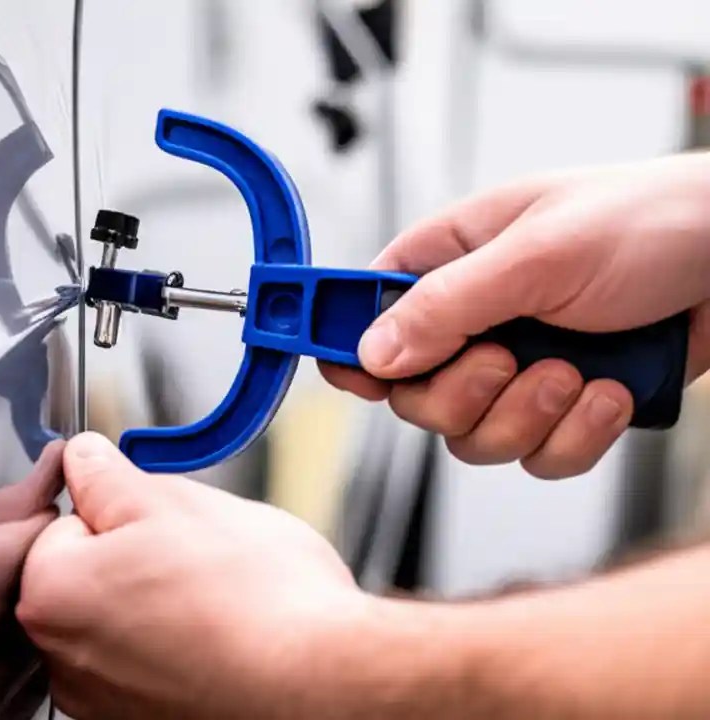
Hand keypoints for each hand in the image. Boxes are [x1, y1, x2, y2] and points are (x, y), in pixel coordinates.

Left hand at [17, 433, 370, 719]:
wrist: (327, 684)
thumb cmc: (261, 603)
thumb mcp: (177, 502)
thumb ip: (110, 476)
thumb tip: (85, 459)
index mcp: (53, 594)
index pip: (65, 522)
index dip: (118, 508)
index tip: (156, 517)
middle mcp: (65, 660)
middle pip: (88, 577)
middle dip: (134, 557)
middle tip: (196, 557)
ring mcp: (102, 702)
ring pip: (122, 623)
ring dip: (157, 606)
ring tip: (216, 602)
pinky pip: (149, 668)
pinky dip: (178, 652)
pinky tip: (220, 642)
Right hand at [322, 153, 709, 477]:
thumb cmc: (651, 221)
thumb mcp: (537, 255)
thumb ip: (445, 307)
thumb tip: (370, 353)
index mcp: (448, 262)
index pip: (362, 311)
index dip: (347, 348)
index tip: (359, 380)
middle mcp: (473, 320)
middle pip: (412, 395)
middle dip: (464, 394)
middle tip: (508, 361)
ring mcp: (518, 366)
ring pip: (472, 436)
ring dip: (526, 416)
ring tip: (575, 374)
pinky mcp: (564, 405)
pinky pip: (537, 454)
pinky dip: (575, 434)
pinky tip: (608, 392)